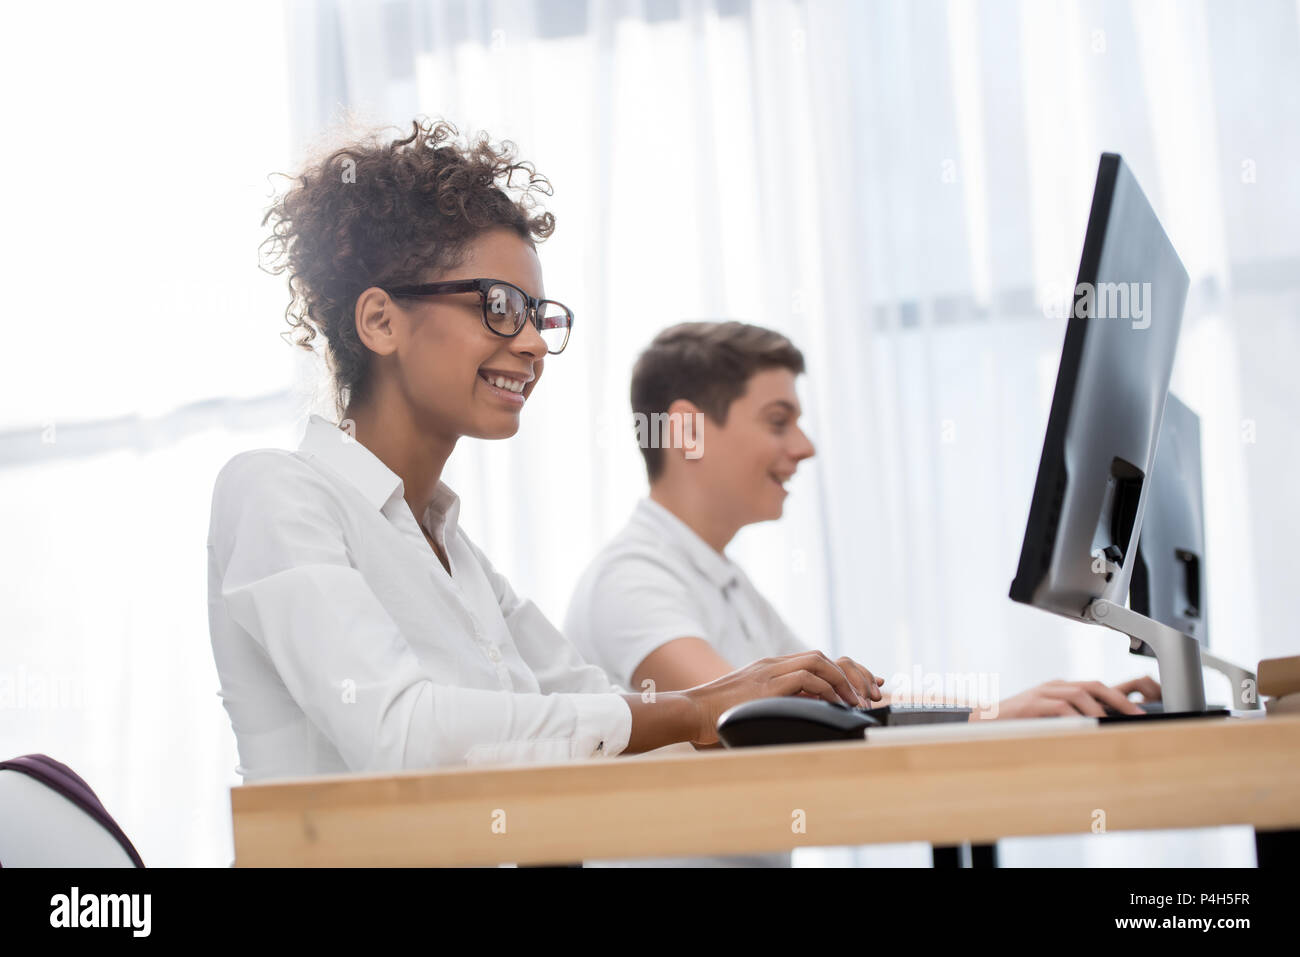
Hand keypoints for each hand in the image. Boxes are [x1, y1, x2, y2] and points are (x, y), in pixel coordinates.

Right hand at [682, 652, 883, 745]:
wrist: (691, 710)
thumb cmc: (718, 715)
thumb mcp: (756, 707)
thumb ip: (779, 705)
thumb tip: (810, 715)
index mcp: (774, 669)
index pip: (819, 661)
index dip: (849, 671)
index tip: (871, 684)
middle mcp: (775, 665)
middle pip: (824, 657)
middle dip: (854, 674)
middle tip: (874, 694)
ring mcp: (770, 672)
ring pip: (818, 662)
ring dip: (844, 681)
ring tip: (859, 702)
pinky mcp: (766, 684)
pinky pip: (805, 678)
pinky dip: (826, 688)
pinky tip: (837, 704)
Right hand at [976, 677, 1161, 720]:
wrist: (981, 724)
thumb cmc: (1017, 726)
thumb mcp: (1048, 721)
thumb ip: (1070, 720)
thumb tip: (1103, 731)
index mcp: (1059, 689)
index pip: (1096, 686)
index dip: (1120, 698)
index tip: (1139, 714)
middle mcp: (1053, 687)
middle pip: (1093, 685)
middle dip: (1120, 700)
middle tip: (1139, 716)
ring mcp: (1041, 693)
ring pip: (1079, 694)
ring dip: (1101, 710)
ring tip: (1115, 724)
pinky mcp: (1030, 705)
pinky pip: (1059, 707)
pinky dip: (1076, 717)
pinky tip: (1087, 728)